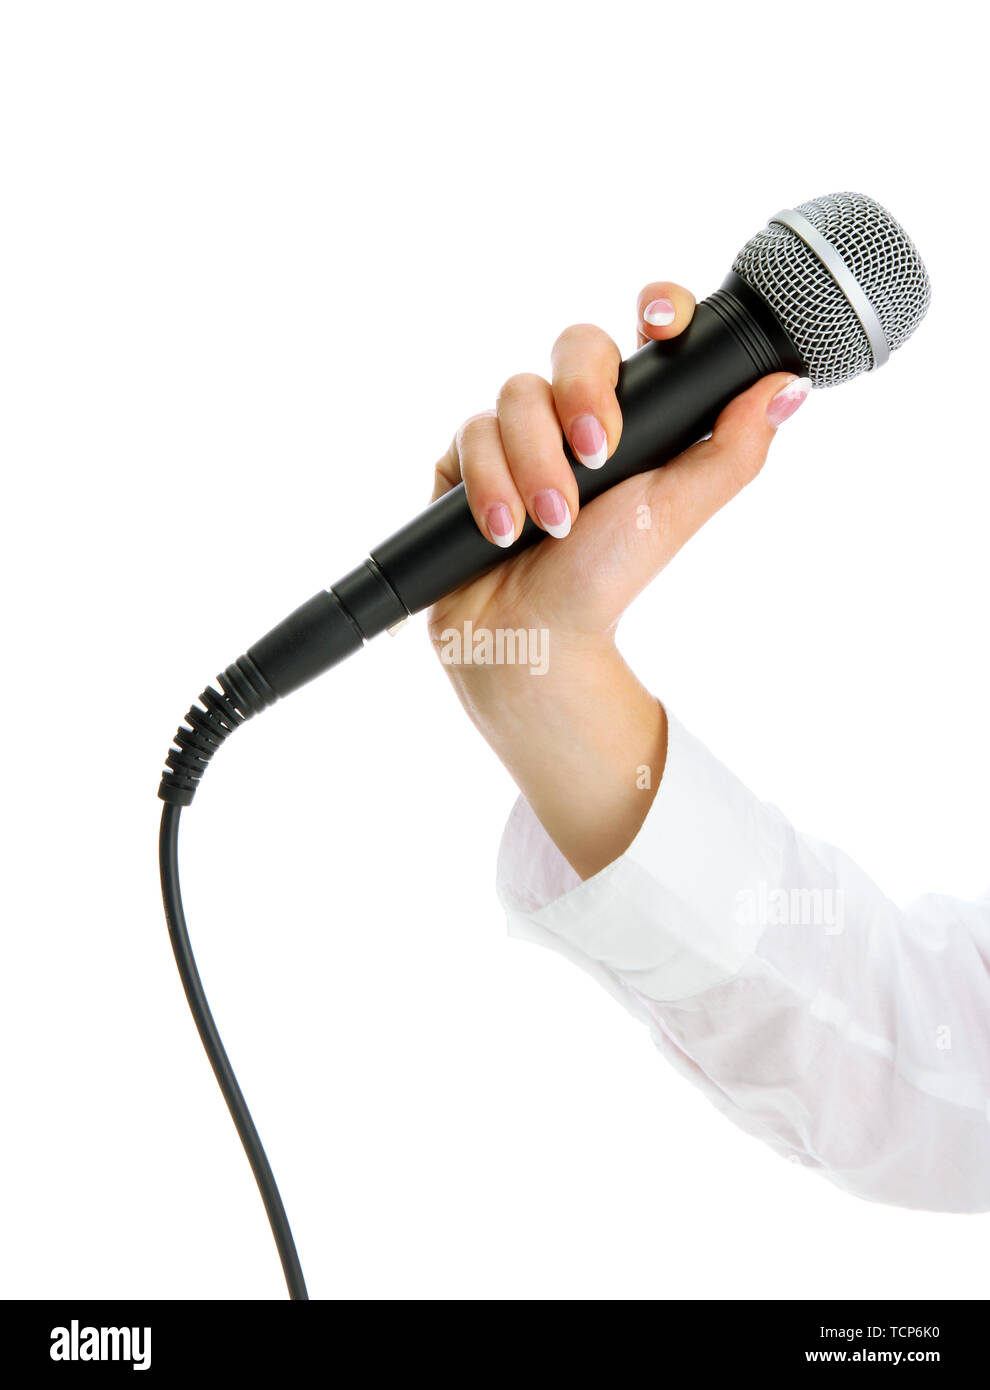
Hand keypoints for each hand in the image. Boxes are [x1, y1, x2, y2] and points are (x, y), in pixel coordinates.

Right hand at [429, 283, 809, 877]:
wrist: (531, 638)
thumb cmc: (605, 581)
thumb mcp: (678, 512)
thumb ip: (733, 450)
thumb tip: (789, 387)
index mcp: (633, 415)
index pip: (644, 332)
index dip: (656, 305)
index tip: (661, 322)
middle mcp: (572, 415)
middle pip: (573, 345)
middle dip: (579, 395)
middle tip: (595, 455)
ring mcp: (515, 434)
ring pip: (514, 394)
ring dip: (534, 463)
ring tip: (550, 524)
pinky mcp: (463, 460)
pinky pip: (467, 435)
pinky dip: (489, 484)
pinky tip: (504, 529)